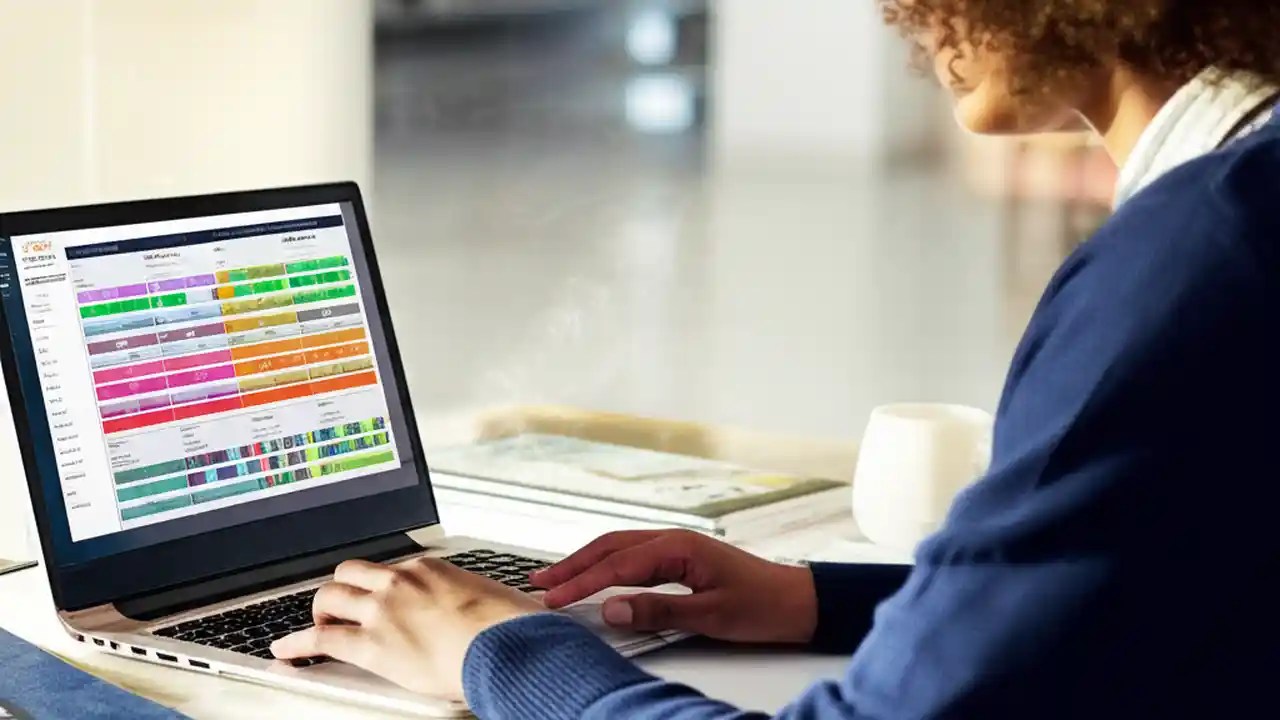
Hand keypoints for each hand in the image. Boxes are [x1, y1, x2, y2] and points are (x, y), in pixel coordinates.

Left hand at [271, 557, 542, 699]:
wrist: (505, 646)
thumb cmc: (509, 626)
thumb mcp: (495, 599)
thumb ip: (478, 602)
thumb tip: (495, 611)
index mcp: (429, 569)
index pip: (389, 568)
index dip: (378, 585)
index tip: (378, 594)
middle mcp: (400, 581)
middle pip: (350, 573)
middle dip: (340, 590)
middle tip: (339, 607)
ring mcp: (382, 610)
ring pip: (330, 597)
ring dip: (320, 612)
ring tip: (317, 626)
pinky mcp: (371, 643)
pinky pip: (321, 639)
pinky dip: (298, 644)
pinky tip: (286, 650)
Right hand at [531, 530, 817, 643]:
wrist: (798, 600)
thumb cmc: (762, 606)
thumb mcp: (710, 615)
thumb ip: (658, 610)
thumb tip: (610, 608)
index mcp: (678, 546)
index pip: (616, 565)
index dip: (581, 583)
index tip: (552, 599)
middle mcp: (673, 539)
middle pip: (610, 548)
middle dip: (572, 565)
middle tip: (538, 584)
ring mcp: (677, 546)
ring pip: (619, 549)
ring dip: (586, 563)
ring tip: (554, 578)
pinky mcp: (681, 558)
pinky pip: (634, 557)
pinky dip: (607, 565)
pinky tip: (595, 576)